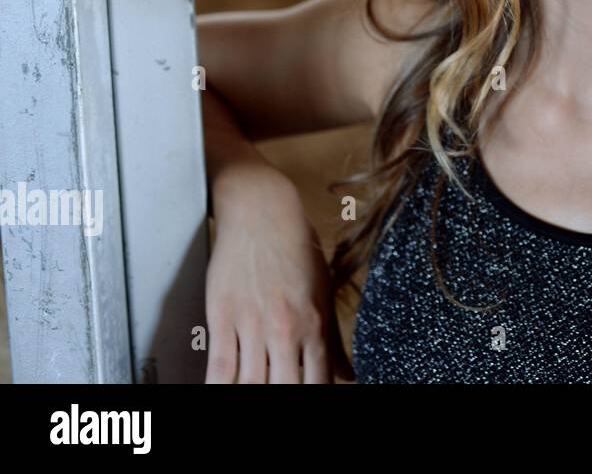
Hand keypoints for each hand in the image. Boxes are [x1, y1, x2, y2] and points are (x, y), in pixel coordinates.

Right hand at [204, 164, 352, 382]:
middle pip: (284, 388)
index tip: (308, 403)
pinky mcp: (222, 315)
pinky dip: (218, 387)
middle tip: (278, 402)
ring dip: (251, 394)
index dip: (317, 397)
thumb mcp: (323, 294)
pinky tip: (220, 393)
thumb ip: (333, 342)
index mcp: (314, 323)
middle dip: (281, 398)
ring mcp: (252, 322)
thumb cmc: (296, 250)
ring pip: (250, 383)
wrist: (263, 211)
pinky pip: (219, 365)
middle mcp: (285, 327)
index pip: (319, 382)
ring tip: (253, 398)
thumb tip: (350, 377)